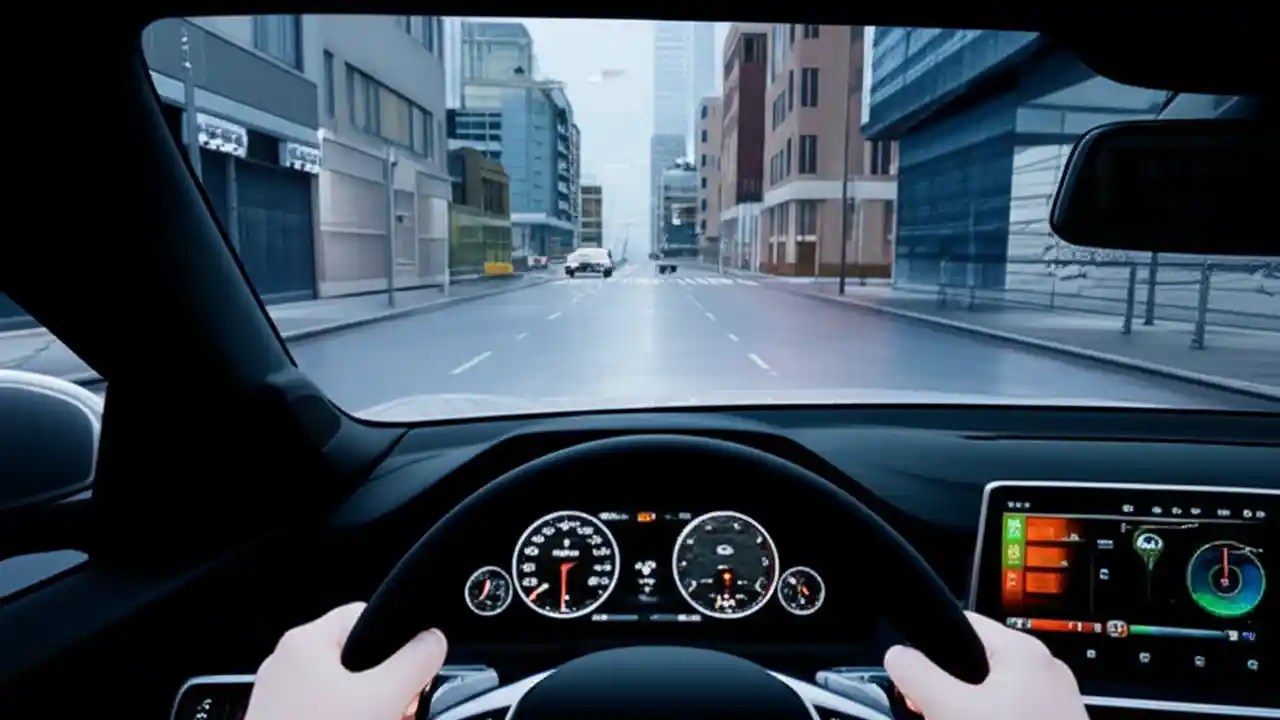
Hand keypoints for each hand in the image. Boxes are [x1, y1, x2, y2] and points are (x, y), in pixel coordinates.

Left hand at [245, 602, 447, 719]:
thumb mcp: (384, 696)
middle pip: (356, 658)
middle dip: (385, 685)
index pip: (365, 615)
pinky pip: (324, 712)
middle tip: (399, 710)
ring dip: (370, 708)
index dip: (396, 641)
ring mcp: (278, 698)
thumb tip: (433, 639)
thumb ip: (416, 661)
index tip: (411, 673)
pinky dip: (347, 719)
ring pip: (342, 691)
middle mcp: (286, 663)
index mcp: (305, 641)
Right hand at [884, 611, 1087, 719]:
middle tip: (932, 716)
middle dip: (947, 690)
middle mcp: (1045, 669)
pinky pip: (1012, 715)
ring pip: (993, 694)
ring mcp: (1056, 702)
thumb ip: (916, 675)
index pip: (961, 624)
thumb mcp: (950, 710)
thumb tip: (898, 655)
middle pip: (976, 662)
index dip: (929, 650)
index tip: (913, 684)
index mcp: (1022, 651)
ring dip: (967, 712)